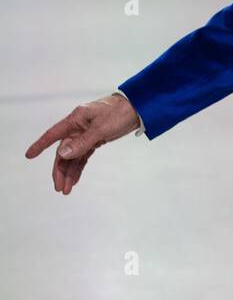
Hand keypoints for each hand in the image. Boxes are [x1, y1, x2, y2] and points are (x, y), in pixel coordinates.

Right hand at [24, 92, 140, 194]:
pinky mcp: (94, 140)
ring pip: (72, 157)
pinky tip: (74, 180)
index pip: (53, 134)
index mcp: (75, 120)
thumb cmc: (118, 113)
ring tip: (66, 189)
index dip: (40, 145)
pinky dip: (78, 168)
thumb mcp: (101, 128)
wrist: (137, 109)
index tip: (29, 155)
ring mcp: (85, 135)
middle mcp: (77, 128)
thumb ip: (82, 142)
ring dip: (69, 173)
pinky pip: (82, 157)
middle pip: (63, 152)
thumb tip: (62, 154)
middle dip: (59, 170)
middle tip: (59, 187)